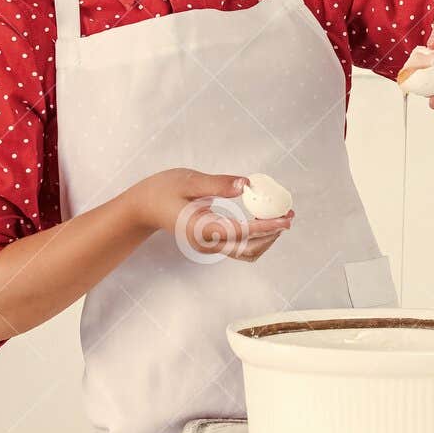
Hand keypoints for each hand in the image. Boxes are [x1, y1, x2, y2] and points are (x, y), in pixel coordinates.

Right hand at [127, 168, 292, 261]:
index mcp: (200, 229)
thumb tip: (247, 184)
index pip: (240, 232)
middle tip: (290, 214)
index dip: (265, 226)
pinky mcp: (212, 243)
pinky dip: (257, 236)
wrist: (143, 208)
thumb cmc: (162, 191)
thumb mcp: (189, 181)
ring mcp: (209, 246)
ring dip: (267, 238)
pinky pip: (240, 246)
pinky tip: (265, 220)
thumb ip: (218, 184)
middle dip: (272, 233)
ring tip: (283, 218)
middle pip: (248, 248)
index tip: (284, 219)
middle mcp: (206, 243)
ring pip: (247, 251)